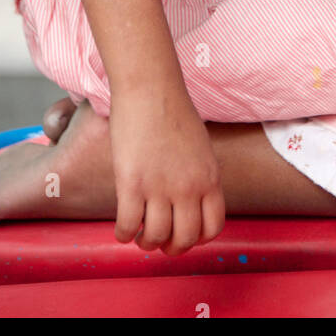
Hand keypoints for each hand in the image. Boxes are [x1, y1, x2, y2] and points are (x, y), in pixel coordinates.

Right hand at [109, 88, 224, 255]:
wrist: (150, 88)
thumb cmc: (173, 111)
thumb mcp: (201, 147)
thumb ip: (200, 175)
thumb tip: (192, 200)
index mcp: (209, 178)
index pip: (212, 228)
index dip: (197, 239)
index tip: (184, 234)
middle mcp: (188, 187)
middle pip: (184, 239)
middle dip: (171, 247)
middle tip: (159, 239)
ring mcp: (159, 187)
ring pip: (155, 238)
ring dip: (146, 242)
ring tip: (140, 233)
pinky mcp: (131, 184)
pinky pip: (128, 226)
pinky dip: (124, 234)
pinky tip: (123, 228)